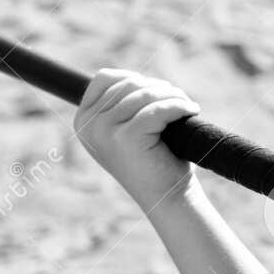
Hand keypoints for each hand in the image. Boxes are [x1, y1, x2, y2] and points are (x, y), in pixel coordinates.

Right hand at [75, 68, 202, 209]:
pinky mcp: (126, 137)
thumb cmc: (152, 159)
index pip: (104, 78)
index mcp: (83, 121)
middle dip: (159, 87)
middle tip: (179, 100)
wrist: (166, 196)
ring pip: (145, 94)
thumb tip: (131, 77)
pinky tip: (191, 110)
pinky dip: (179, 106)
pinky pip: (158, 108)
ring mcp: (104, 131)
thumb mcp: (127, 128)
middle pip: (127, 83)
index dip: (135, 78)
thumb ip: (121, 104)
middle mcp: (88, 125)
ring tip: (186, 105)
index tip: (157, 91)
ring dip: (172, 95)